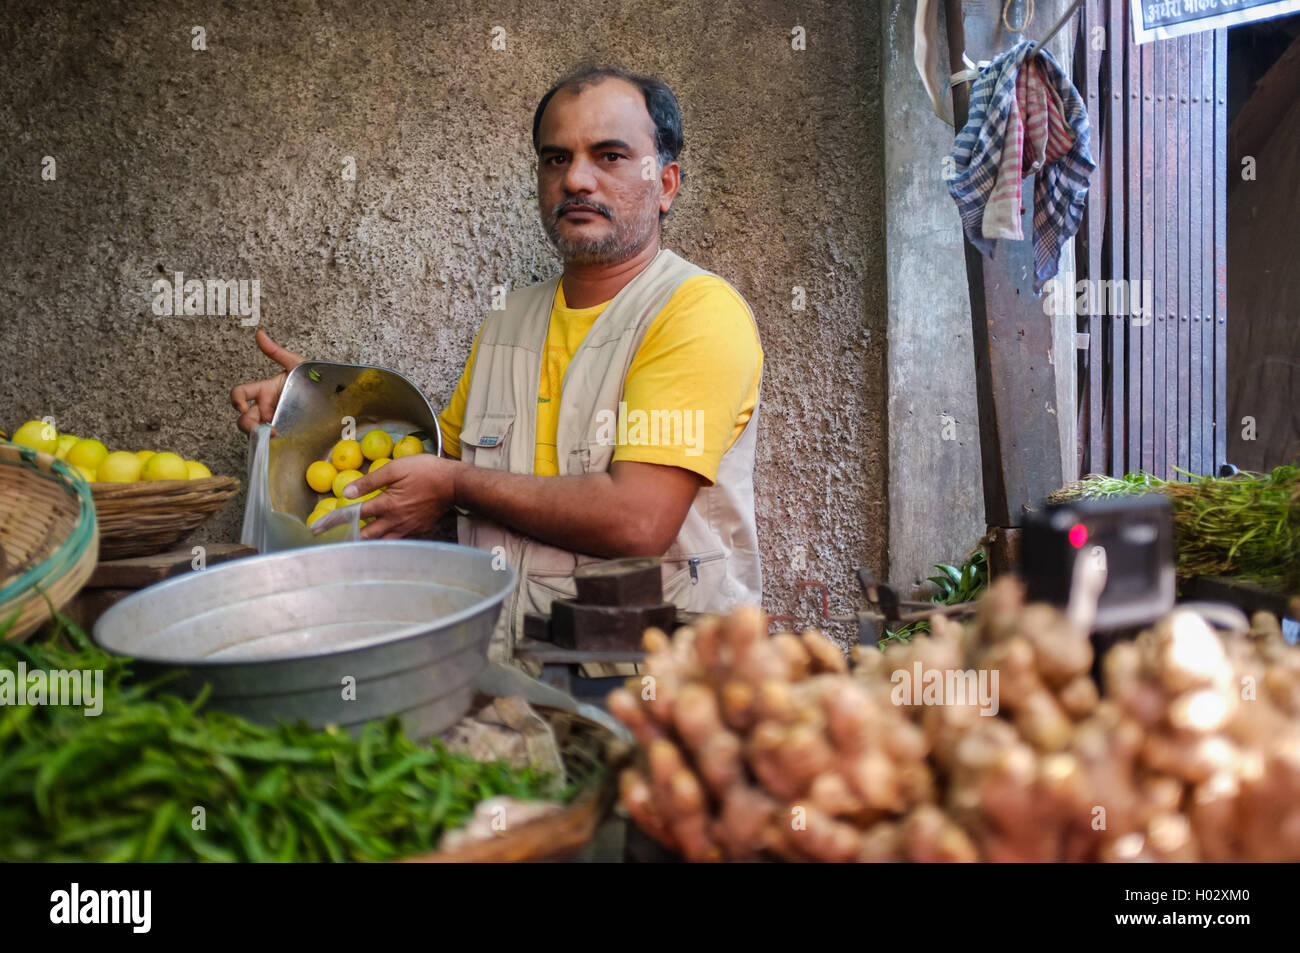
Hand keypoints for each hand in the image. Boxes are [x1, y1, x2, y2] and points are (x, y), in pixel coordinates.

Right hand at [229, 329, 306, 434]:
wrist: (332, 394)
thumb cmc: (311, 377)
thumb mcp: (295, 364)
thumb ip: (276, 351)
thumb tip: (260, 334)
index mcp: (264, 390)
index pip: (239, 394)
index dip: (236, 400)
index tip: (243, 406)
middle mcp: (265, 407)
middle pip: (244, 418)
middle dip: (248, 425)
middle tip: (263, 428)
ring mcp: (274, 420)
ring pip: (255, 432)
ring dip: (260, 435)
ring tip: (277, 434)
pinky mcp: (285, 431)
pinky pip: (272, 440)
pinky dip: (272, 442)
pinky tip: (282, 441)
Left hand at [342, 454, 459, 539]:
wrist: (455, 484)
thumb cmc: (426, 471)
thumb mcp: (396, 468)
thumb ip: (370, 481)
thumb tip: (347, 492)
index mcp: (387, 505)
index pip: (355, 515)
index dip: (335, 520)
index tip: (319, 527)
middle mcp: (395, 521)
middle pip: (367, 535)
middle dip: (352, 534)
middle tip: (340, 533)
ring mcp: (408, 528)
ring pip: (382, 541)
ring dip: (369, 539)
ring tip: (360, 535)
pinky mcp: (418, 530)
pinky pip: (398, 539)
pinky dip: (387, 538)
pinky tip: (385, 532)